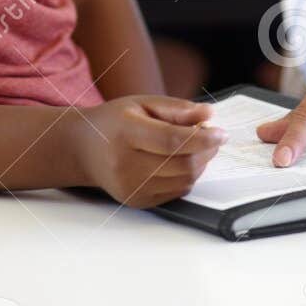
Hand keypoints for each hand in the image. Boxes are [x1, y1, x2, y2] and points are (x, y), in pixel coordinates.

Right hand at [76, 95, 225, 206]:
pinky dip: (188, 176)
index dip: (202, 138)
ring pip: (184, 181)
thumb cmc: (115, 121)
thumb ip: (177, 108)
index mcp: (126, 133)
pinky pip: (176, 192)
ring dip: (200, 163)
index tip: (221, 133)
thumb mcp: (143, 103)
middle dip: (206, 151)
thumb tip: (209, 113)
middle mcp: (126, 165)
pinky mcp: (137, 202)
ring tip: (197, 146)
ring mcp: (131, 188)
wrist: (84, 149)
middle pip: (182, 164)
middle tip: (212, 136)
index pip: (172, 141)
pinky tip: (182, 160)